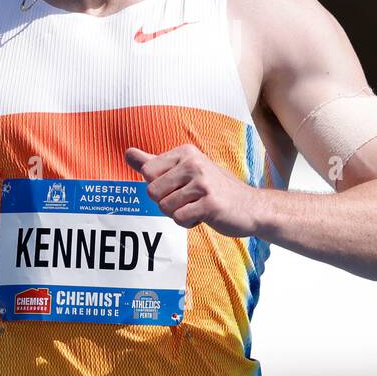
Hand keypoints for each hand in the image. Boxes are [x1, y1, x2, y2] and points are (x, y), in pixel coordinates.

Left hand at [125, 144, 259, 237]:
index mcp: (185, 152)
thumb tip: (126, 153)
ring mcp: (203, 183)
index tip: (178, 187)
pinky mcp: (210, 204)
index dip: (158, 187)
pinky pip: (179, 219)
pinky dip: (187, 223)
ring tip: (196, 207)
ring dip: (177, 214)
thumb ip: (153, 163)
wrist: (250, 207)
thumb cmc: (213, 189)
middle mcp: (193, 163)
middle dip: (165, 203)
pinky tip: (203, 216)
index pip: (147, 172)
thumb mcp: (184, 170)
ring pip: (164, 207)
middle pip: (152, 192)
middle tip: (187, 201)